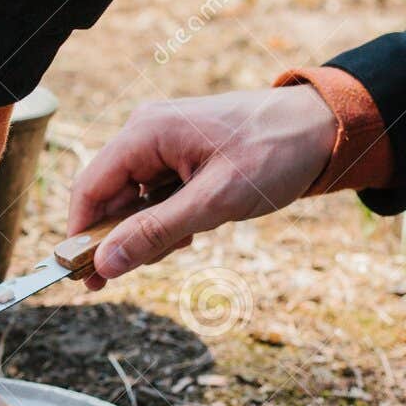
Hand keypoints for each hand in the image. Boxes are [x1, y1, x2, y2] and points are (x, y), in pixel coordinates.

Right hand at [68, 86, 336, 285]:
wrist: (325, 128)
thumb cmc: (275, 154)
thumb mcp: (215, 201)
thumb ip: (155, 232)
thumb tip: (104, 263)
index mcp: (146, 132)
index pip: (89, 188)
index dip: (80, 235)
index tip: (86, 277)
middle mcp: (145, 133)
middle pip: (109, 198)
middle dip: (125, 237)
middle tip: (153, 263)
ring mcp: (162, 143)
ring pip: (133, 201)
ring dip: (154, 230)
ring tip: (192, 238)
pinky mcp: (179, 155)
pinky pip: (155, 195)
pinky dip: (170, 218)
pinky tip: (198, 225)